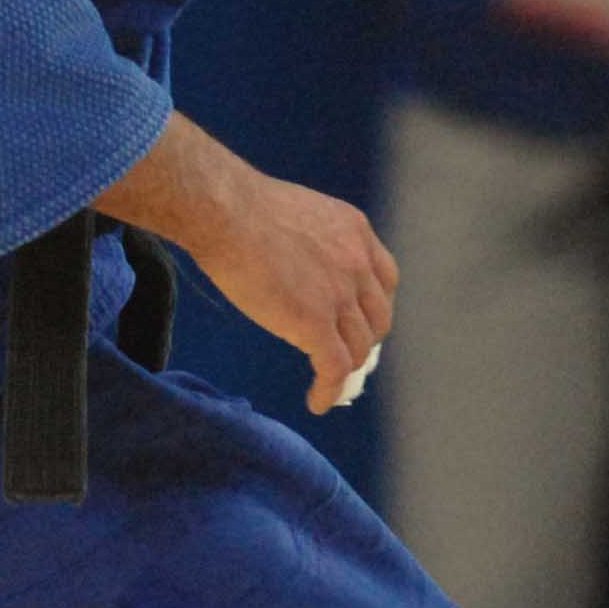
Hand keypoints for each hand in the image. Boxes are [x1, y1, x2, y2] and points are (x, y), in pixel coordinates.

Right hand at [190, 157, 395, 412]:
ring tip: (327, 381)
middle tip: (344, 354)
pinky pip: (334, 367)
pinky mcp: (316, 323)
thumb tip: (297, 269)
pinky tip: (317, 401)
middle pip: (377, 317)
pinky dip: (329, 389)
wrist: (224, 211)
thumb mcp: (295, 215)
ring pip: (358, 347)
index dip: (373, 306)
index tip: (358, 321)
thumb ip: (311, 243)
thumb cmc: (237, 207)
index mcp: (355, 231)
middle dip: (363, 339)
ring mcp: (341, 294)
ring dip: (344, 367)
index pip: (384, 279)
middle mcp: (358, 262)